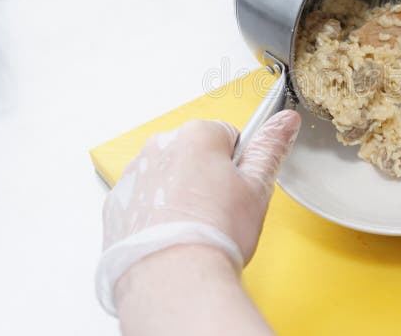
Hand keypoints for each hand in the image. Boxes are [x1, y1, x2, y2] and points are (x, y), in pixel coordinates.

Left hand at [99, 110, 300, 318]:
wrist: (172, 279)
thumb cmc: (214, 235)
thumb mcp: (257, 188)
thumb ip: (271, 147)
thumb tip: (285, 121)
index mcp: (197, 135)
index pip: (229, 135)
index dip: (241, 165)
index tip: (240, 189)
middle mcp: (160, 147)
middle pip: (195, 154)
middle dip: (209, 177)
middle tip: (221, 211)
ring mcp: (134, 175)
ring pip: (168, 177)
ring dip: (181, 195)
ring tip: (196, 228)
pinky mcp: (115, 205)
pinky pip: (143, 201)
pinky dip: (156, 214)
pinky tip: (172, 236)